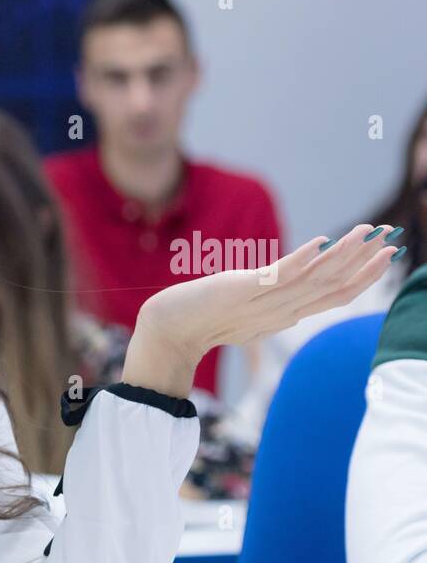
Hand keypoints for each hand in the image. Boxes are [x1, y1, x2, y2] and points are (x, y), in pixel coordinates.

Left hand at [122, 222, 399, 396]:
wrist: (167, 330)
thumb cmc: (204, 317)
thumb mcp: (248, 310)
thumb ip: (273, 299)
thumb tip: (290, 283)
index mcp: (285, 315)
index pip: (334, 296)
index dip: (364, 277)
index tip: (388, 255)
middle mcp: (279, 311)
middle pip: (332, 286)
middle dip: (365, 262)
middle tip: (394, 238)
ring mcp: (261, 302)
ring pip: (312, 279)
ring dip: (343, 255)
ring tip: (368, 233)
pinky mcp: (240, 291)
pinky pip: (276, 276)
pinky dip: (301, 260)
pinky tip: (321, 242)